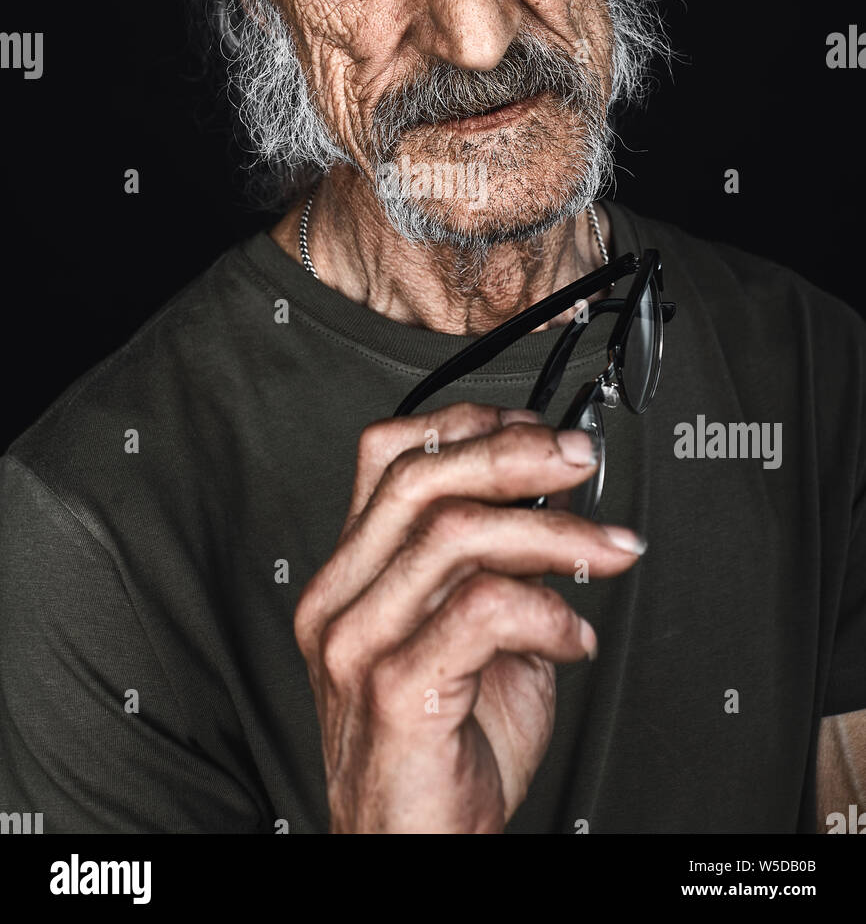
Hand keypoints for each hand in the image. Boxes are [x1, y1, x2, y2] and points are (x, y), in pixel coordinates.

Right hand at [293, 402, 644, 832]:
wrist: (414, 850)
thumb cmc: (444, 751)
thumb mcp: (473, 634)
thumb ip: (497, 563)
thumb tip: (551, 492)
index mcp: (351, 573)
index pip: (388, 454)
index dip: (468, 424)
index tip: (537, 430)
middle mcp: (342, 598)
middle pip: (422, 478)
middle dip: (516, 454)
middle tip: (582, 461)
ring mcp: (358, 642)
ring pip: (455, 533)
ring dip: (554, 532)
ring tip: (605, 551)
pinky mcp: (393, 689)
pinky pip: (482, 609)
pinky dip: (548, 611)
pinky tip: (574, 637)